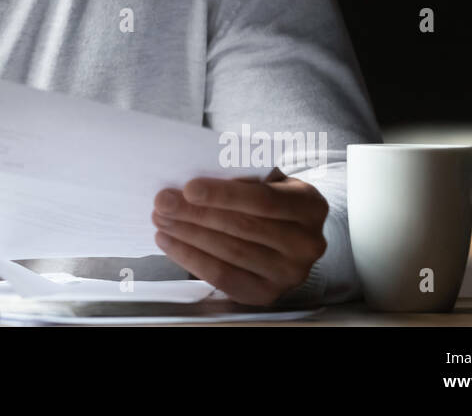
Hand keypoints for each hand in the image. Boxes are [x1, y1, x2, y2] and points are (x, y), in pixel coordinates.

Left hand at [151, 174, 327, 305]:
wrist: (292, 236)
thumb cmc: (272, 199)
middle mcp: (307, 243)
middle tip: (163, 202)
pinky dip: (191, 258)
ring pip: (229, 252)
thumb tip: (194, 178)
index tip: (188, 188)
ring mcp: (290, 274)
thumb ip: (243, 176)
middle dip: (196, 214)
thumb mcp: (270, 180)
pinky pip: (223, 277)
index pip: (263, 200)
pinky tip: (170, 243)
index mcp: (309, 205)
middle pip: (242, 227)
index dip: (223, 195)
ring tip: (161, 220)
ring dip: (188, 235)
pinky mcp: (268, 294)